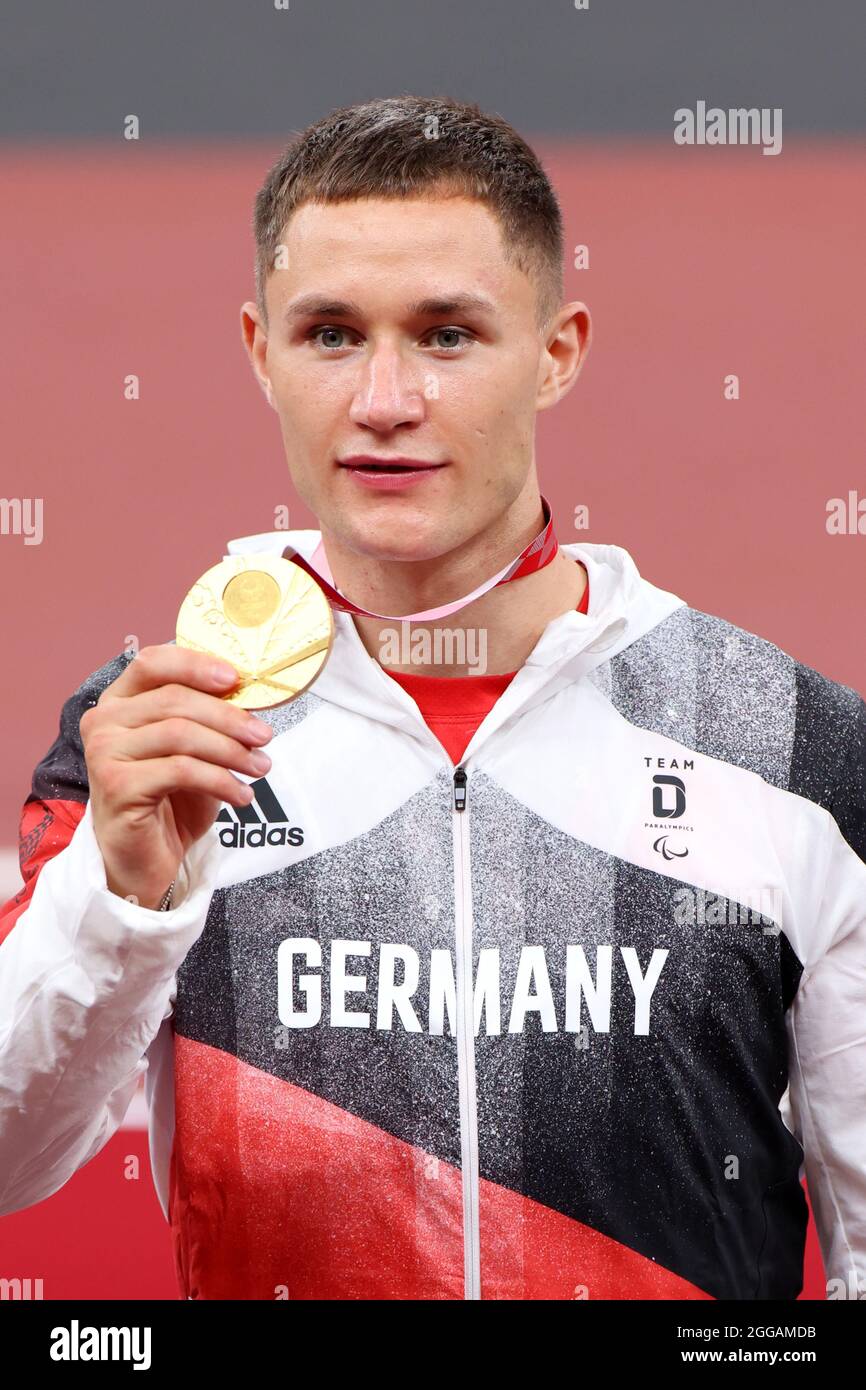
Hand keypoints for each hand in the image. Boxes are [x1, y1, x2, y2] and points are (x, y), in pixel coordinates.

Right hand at [80, 645, 272, 908]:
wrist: (144, 857)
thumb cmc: (170, 798)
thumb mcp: (194, 749)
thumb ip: (209, 717)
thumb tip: (252, 694)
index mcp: (120, 700)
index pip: (153, 662)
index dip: (196, 664)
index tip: (237, 679)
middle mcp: (104, 720)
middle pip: (175, 699)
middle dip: (229, 717)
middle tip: (264, 735)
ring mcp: (104, 752)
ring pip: (180, 734)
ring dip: (230, 750)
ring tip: (260, 767)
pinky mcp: (116, 786)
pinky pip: (180, 770)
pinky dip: (220, 780)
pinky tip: (241, 795)